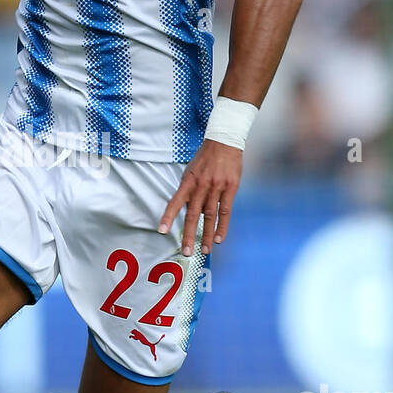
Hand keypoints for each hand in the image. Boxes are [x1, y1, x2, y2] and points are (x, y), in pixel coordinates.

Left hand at [158, 139, 242, 256]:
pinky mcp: (230, 188)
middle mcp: (201, 186)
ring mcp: (216, 188)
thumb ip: (189, 189)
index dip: (168, 217)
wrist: (224, 141)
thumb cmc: (206, 157)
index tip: (162, 231)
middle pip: (193, 215)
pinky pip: (225, 211)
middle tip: (187, 251)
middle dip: (189, 235)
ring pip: (210, 216)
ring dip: (207, 235)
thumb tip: (190, 209)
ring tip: (205, 250)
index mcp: (188, 181)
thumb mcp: (191, 170)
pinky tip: (220, 238)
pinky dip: (222, 226)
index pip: (175, 202)